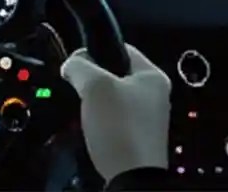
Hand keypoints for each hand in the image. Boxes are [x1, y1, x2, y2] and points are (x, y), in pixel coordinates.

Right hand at [61, 44, 171, 183]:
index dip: (96, 51)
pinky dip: (102, 122)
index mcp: (153, 76)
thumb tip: (71, 63)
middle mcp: (155, 95)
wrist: (131, 178)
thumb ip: (80, 66)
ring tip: (87, 112)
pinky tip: (95, 129)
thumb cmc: (120, 127)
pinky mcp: (138, 137)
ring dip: (96, 103)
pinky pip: (114, 120)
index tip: (78, 62)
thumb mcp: (95, 86)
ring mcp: (147, 118)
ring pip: (113, 98)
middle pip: (115, 75)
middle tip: (81, 89)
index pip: (122, 48)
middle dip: (94, 81)